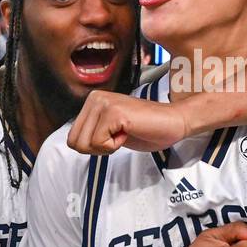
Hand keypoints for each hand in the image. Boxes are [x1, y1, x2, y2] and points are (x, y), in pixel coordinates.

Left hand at [68, 90, 191, 154]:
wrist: (174, 122)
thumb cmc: (146, 129)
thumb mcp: (110, 130)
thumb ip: (92, 132)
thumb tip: (73, 144)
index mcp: (92, 101)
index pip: (72, 138)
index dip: (94, 146)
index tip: (114, 136)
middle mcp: (95, 98)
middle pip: (75, 142)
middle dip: (98, 148)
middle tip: (119, 136)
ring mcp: (104, 103)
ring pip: (86, 144)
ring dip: (107, 146)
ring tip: (125, 132)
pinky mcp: (114, 112)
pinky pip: (100, 143)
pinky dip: (115, 146)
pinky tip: (129, 131)